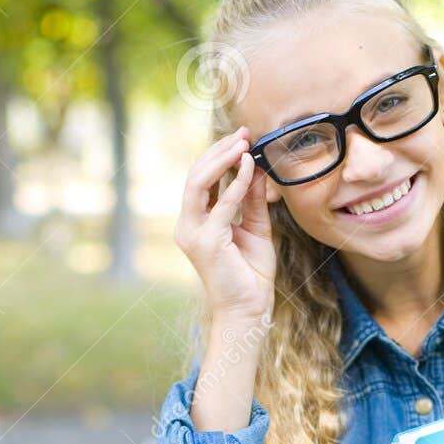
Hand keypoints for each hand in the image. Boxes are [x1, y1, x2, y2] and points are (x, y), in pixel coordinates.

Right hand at [173, 128, 276, 322]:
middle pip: (195, 175)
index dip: (219, 156)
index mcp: (196, 222)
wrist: (249, 310)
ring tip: (243, 144)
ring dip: (222, 160)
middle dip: (219, 151)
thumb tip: (255, 167)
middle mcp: (188, 225)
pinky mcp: (208, 242)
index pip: (201, 180)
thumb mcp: (255, 228)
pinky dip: (236, 183)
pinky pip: (222, 204)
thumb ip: (252, 200)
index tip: (243, 138)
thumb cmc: (251, 275)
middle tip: (243, 133)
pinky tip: (250, 168)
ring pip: (198, 183)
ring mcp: (194, 233)